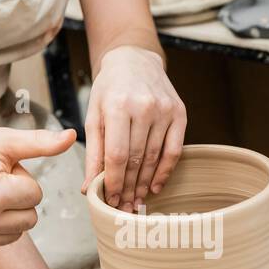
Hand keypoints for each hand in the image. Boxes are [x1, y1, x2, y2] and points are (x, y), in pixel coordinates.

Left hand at [81, 45, 186, 211]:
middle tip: (123, 208)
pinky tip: (154, 186)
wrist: (134, 60)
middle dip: (128, 187)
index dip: (113, 181)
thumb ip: (93, 151)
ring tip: (136, 202)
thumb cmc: (109, 89)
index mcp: (117, 105)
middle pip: (136, 158)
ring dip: (144, 183)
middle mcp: (144, 106)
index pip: (116, 154)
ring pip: (155, 157)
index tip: (110, 200)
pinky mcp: (180, 113)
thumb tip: (88, 187)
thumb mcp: (94, 115)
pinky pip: (174, 150)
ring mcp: (165, 110)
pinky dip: (165, 171)